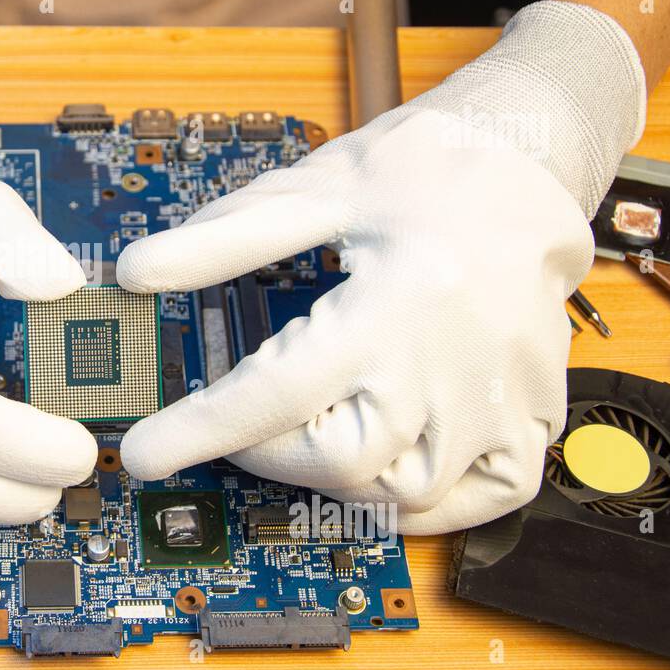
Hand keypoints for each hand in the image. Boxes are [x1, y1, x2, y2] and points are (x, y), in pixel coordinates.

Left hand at [116, 2, 645, 533]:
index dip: (199, 429)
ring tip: (309, 425)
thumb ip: (223, 239)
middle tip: (240, 419)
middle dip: (266, 454)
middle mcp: (452, 362)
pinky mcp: (531, 417)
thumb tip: (138, 271)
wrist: (526, 168)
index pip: (276, 390)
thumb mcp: (313, 189)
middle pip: (341, 461)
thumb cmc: (419, 172)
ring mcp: (501, 400)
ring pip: (404, 493)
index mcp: (395, 300)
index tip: (145, 453)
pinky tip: (384, 461)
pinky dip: (422, 501)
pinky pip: (477, 499)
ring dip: (335, 476)